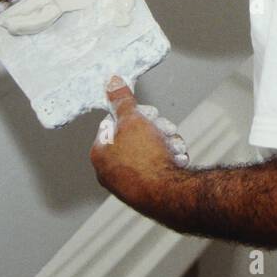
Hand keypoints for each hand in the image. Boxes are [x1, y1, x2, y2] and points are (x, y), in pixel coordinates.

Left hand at [90, 77, 189, 212]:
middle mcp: (110, 171)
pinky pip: (159, 166)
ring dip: (166, 142)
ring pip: (150, 150)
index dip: (134, 115)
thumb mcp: (133, 120)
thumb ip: (122, 101)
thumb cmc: (145, 159)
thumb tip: (111, 82)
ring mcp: (128, 183)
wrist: (168, 194)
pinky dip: (170, 159)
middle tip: (164, 130)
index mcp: (100, 154)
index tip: (148, 115)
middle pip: (134, 136)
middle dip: (155, 129)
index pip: (114, 123)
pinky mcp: (146, 191)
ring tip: (173, 147)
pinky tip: (176, 159)